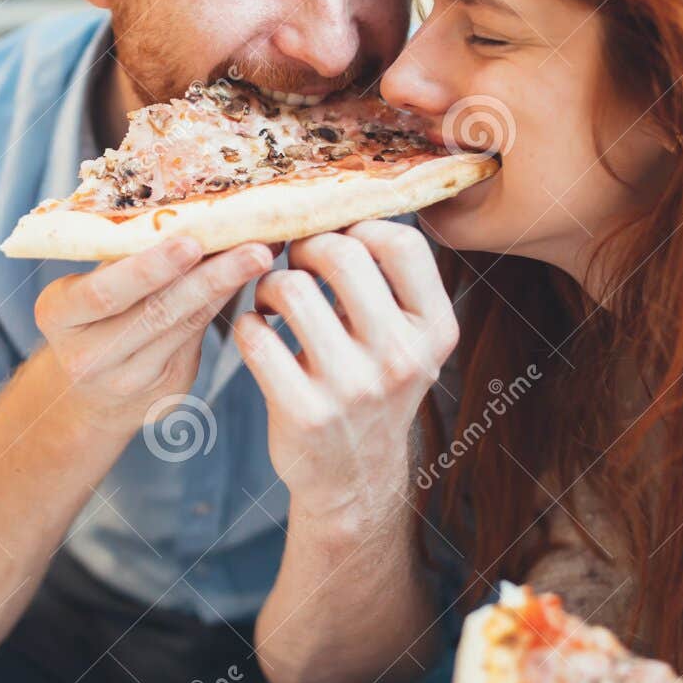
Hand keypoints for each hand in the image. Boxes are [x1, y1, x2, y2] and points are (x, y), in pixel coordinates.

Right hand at [34, 236, 272, 438]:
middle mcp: (89, 355)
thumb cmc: (88, 318)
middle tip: (254, 247)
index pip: (103, 293)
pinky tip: (253, 279)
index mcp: (58, 315)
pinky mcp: (165, 389)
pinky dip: (226, 304)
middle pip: (156, 312)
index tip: (190, 242)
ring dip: (229, 286)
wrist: (86, 395)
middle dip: (210, 276)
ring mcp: (128, 379)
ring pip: (185, 325)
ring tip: (264, 253)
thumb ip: (121, 259)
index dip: (148, 269)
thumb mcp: (82, 289)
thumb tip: (186, 205)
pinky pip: (199, 339)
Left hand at [236, 220, 458, 533]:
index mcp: (434, 331)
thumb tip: (337, 205)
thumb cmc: (371, 387)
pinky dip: (248, 327)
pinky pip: (256, 336)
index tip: (337, 242)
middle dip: (305, 247)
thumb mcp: (405, 342)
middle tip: (293, 263)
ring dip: (269, 286)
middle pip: (340, 253)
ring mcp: (353, 388)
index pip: (400, 242)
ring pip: (291, 289)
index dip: (357, 227)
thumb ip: (387, 285)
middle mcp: (402, 358)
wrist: (353, 477)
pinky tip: (259, 337)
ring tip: (272, 302)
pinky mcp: (304, 413)